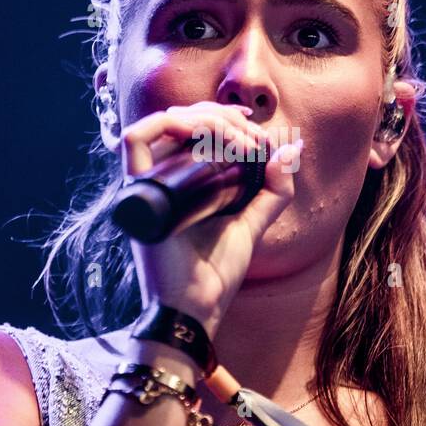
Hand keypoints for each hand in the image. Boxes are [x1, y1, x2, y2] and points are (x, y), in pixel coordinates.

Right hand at [118, 101, 303, 338]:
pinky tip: (203, 133)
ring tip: (237, 139)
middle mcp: (159, 178)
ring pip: (162, 123)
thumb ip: (272, 190)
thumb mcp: (252, 223)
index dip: (221, 115)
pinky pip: (134, 141)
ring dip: (204, 119)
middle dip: (222, 117)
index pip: (190, 128)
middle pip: (180, 120)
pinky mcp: (138, 195)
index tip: (253, 126)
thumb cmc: (215, 273)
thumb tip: (291, 148)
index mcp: (180, 182)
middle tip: (252, 137)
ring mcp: (146, 185)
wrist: (198, 310)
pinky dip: (166, 124)